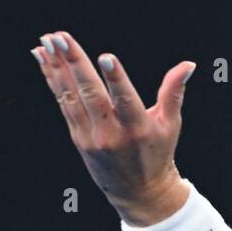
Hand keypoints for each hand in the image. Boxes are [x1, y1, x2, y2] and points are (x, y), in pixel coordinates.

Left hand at [32, 30, 196, 224]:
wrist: (138, 192)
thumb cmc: (158, 153)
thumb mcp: (171, 124)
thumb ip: (174, 92)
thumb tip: (188, 65)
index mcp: (138, 129)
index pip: (126, 100)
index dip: (116, 79)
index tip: (106, 57)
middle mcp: (112, 134)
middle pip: (91, 95)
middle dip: (75, 63)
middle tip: (60, 38)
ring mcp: (91, 136)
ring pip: (71, 96)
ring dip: (57, 67)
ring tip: (47, 41)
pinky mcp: (77, 137)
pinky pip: (63, 103)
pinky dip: (52, 79)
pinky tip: (43, 58)